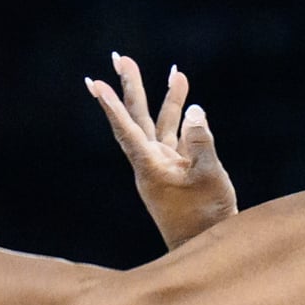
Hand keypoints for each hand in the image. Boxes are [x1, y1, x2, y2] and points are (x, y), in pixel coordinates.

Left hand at [85, 53, 236, 250]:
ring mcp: (163, 166)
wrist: (204, 247)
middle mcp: (150, 162)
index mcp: (150, 166)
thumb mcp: (209, 177)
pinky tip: (190, 105)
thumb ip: (201, 143)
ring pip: (159, 125)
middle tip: (119, 57)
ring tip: (176, 73)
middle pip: (136, 118)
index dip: (113, 106)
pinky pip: (176, 138)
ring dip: (167, 100)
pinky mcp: (177, 171)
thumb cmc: (205, 218)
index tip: (96, 84)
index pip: (128, 130)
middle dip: (130, 87)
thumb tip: (196, 111)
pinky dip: (183, 120)